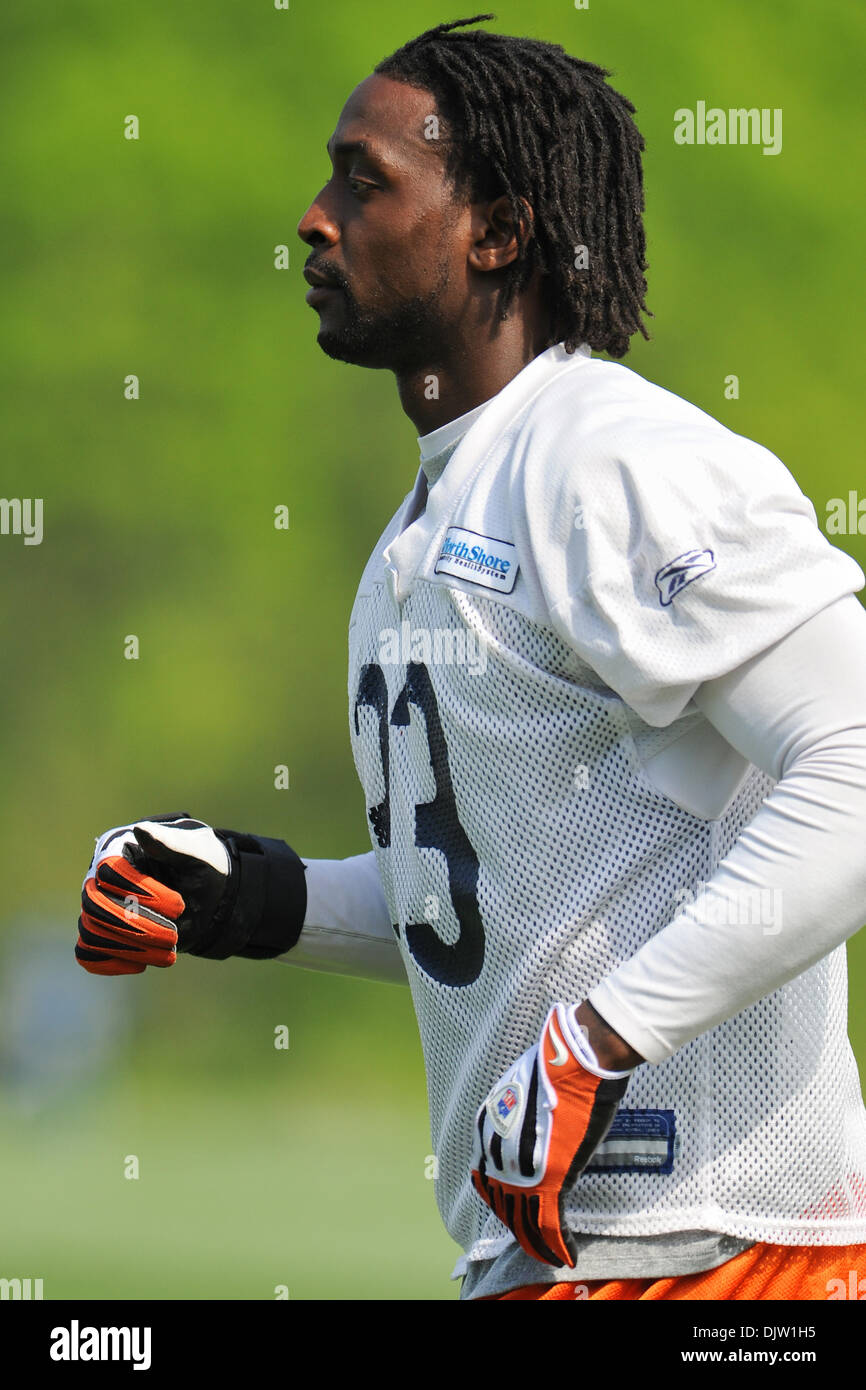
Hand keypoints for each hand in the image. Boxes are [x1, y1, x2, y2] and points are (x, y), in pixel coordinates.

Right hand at [75, 813, 227, 974]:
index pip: (108, 871)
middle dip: (134, 925)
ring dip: (129, 947)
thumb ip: (169, 844)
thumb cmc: (203, 866)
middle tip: (173, 935)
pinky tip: (143, 964)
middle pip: (94, 904)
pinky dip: (111, 962)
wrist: (211, 895)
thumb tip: (140, 830)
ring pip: (92, 931)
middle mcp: (102, 878)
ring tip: (168, 954)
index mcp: (119, 849)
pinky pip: (88, 953)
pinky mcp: (104, 933)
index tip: (178, 905)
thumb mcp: (195, 854)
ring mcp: (102, 907)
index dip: (138, 891)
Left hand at [470, 1002, 633, 1266]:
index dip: (500, 1198)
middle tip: (531, 1238)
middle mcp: (495, 1151)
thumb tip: (533, 1125)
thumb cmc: (557, 1067)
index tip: (513, 1207)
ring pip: (523, 1219)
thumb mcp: (523, 1088)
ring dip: (535, 1241)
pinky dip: (557, 1244)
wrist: (575, 1061)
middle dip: (516, 1224)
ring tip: (549, 1253)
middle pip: (502, 1203)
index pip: (484, 1177)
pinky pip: (548, 1223)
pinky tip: (567, 1254)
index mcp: (487, 1128)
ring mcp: (520, 1167)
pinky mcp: (548, 1179)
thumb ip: (521, 1113)